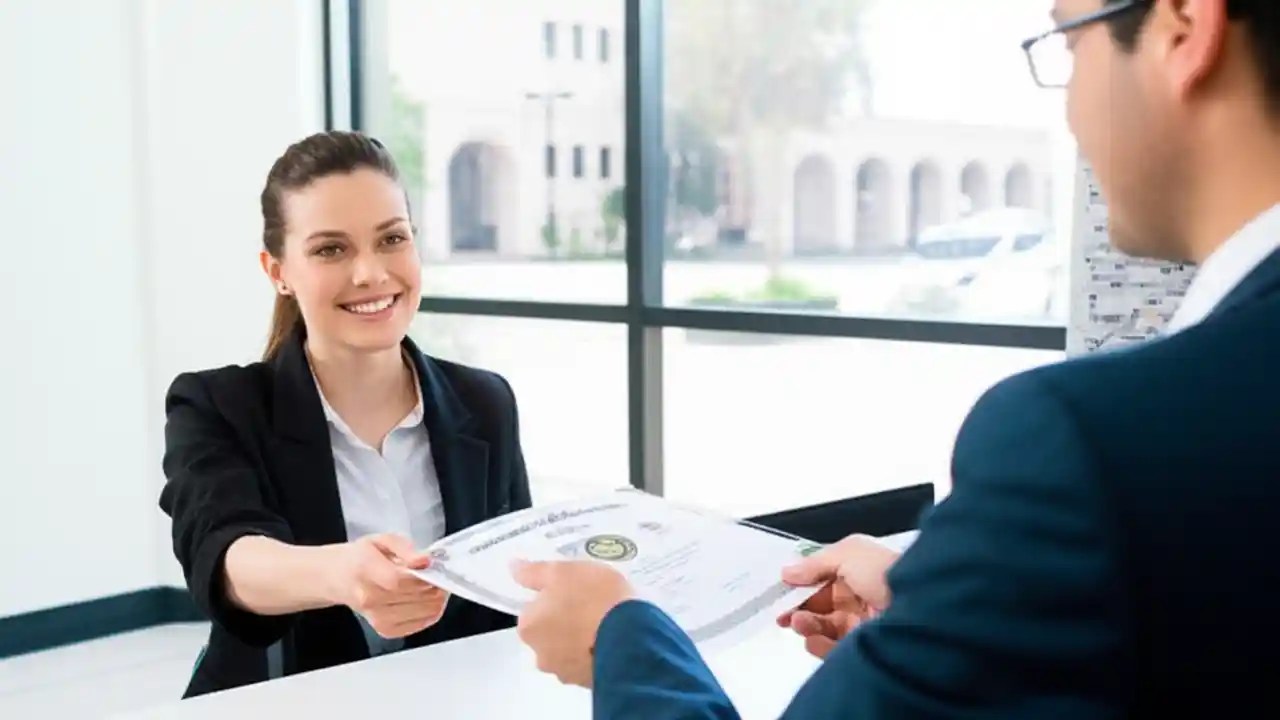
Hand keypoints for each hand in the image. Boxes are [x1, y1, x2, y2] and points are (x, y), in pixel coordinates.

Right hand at [333, 533, 448, 638]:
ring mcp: (376, 618)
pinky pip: (419, 625)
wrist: (339, 578)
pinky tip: (426, 600)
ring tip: (433, 586)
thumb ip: (405, 547)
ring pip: (422, 613)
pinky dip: (430, 613)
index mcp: (365, 571)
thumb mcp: (381, 540)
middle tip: (439, 576)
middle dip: (434, 586)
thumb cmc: (362, 558)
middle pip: (413, 598)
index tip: (435, 568)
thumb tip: (424, 560)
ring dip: (435, 600)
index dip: (423, 576)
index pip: (399, 581)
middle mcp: (369, 599)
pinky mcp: (385, 630)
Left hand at [511, 560, 635, 687]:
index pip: (533, 610)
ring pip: (569, 650)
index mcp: (528, 627)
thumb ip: (534, 572)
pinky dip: (596, 651)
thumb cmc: (595, 599)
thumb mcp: (563, 572)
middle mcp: (540, 655)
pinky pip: (589, 662)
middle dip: (566, 620)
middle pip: (549, 632)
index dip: (553, 597)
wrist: (632, 639)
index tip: (573, 590)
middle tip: (592, 603)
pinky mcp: (589, 682)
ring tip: (607, 621)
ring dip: (582, 638)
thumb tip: (512, 567)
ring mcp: (565, 672)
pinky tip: (614, 638)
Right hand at [777, 534, 898, 658]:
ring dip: (806, 626)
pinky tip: (812, 639)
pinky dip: (819, 646)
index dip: (799, 587)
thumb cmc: (888, 573)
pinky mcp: (863, 647)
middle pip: (819, 606)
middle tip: (784, 613)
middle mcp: (859, 598)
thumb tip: (788, 572)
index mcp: (856, 572)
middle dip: (798, 608)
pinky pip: (834, 649)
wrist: (922, 606)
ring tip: (799, 623)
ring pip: (823, 628)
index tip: (780, 592)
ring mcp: (862, 624)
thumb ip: (814, 563)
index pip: (820, 581)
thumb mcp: (848, 553)